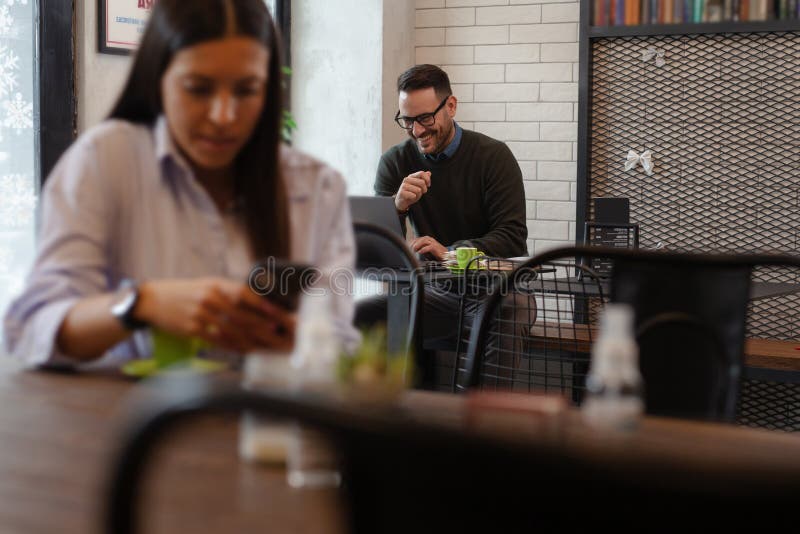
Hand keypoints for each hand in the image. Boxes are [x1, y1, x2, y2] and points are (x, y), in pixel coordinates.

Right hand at [136, 277, 296, 352]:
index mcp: (215, 284)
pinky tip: (242, 350)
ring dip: (249, 340)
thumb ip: (227, 292)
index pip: (244, 294)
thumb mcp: (206, 285)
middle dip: (261, 326)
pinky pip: (216, 340)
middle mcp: (209, 297)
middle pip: (241, 314)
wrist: (152, 300)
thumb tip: (254, 303)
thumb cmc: (184, 293)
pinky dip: (231, 346)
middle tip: (276, 334)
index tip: (277, 314)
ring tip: (263, 346)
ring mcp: (199, 314)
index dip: (262, 305)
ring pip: (230, 330)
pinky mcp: (190, 329)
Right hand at [395, 171, 430, 211]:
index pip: (421, 173)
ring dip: (419, 194)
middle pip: (422, 182)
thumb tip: (429, 173)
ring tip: (414, 195)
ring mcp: (403, 185)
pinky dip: (414, 198)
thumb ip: (424, 180)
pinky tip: (411, 198)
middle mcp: (407, 179)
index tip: (428, 185)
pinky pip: (413, 195)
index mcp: (411, 176)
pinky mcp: (401, 192)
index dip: (427, 179)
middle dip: (424, 189)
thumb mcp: (419, 186)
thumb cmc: (411, 193)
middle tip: (422, 192)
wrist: (402, 202)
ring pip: (418, 190)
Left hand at [410, 236, 446, 260]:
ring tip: (413, 249)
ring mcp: (432, 242)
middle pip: (419, 239)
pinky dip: (423, 249)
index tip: (406, 247)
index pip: (416, 239)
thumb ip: (419, 249)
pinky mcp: (435, 247)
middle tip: (408, 248)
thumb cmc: (435, 253)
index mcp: (426, 239)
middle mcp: (429, 239)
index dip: (410, 243)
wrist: (445, 255)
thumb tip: (411, 251)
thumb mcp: (425, 250)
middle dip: (413, 243)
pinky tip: (420, 252)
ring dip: (417, 245)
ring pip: (423, 241)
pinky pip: (429, 247)